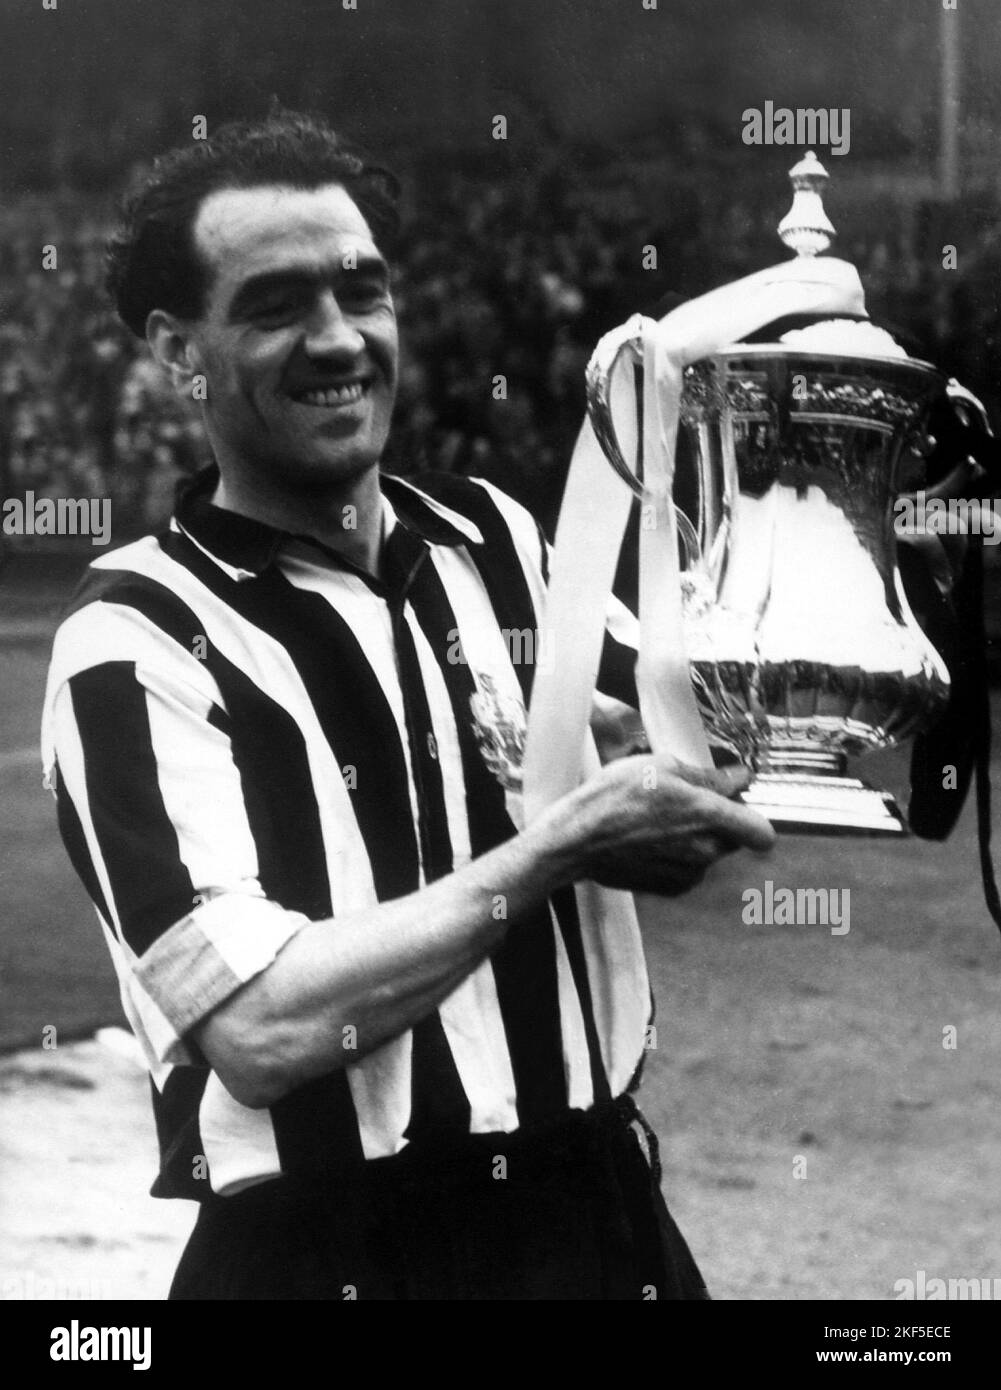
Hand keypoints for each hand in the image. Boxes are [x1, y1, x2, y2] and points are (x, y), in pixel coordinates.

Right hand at [570, 754, 775, 895]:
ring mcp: (689, 873)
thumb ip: (708, 776)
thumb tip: (740, 777)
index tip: (737, 804)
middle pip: (733, 839)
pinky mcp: (671, 888)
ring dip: (695, 839)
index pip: (762, 832)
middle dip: (719, 823)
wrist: (576, 840)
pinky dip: (677, 857)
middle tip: (685, 804)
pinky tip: (649, 843)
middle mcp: (706, 850)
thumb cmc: (614, 797)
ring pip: (709, 854)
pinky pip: (689, 869)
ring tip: (657, 822)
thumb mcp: (661, 767)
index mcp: (709, 815)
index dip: (753, 817)